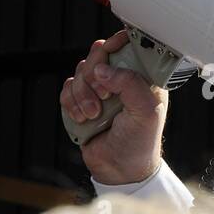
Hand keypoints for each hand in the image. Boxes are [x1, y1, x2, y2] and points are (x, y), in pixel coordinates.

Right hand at [60, 30, 167, 184]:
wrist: (120, 170)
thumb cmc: (140, 142)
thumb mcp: (146, 111)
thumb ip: (130, 84)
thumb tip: (103, 69)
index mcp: (141, 76)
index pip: (128, 45)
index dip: (117, 44)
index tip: (110, 52)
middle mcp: (120, 79)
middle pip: (98, 55)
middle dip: (95, 76)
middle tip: (104, 96)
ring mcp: (99, 90)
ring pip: (80, 72)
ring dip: (83, 94)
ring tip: (95, 115)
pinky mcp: (82, 102)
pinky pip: (68, 88)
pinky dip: (72, 103)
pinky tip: (84, 119)